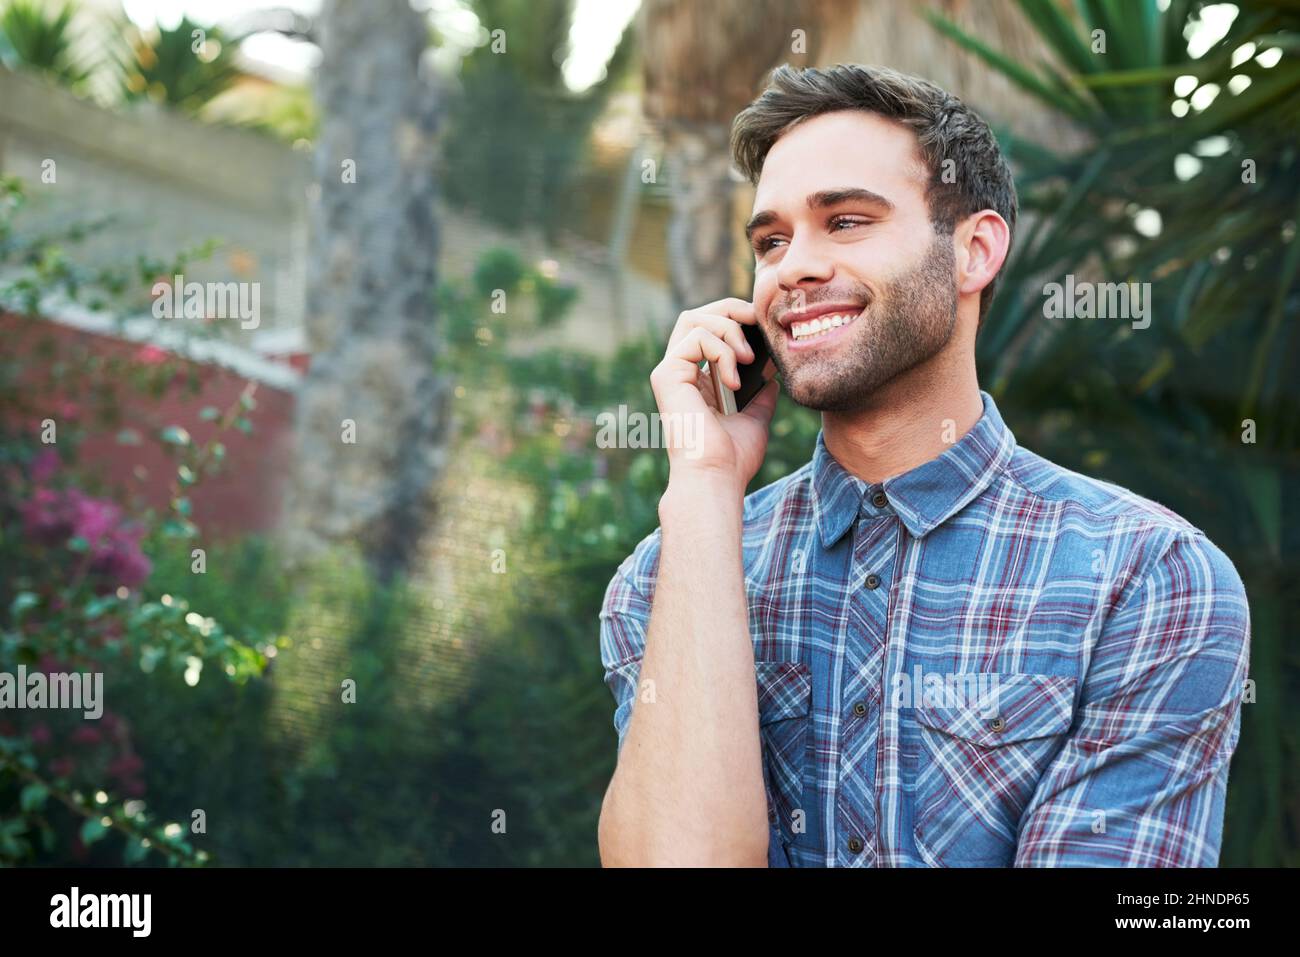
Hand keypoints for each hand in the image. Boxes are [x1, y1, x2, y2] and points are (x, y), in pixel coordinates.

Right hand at [649, 297, 779, 493]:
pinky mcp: (666, 374)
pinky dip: (721, 351)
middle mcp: (679, 372)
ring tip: (747, 358)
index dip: (734, 318)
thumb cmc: (733, 457)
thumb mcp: (755, 417)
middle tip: (756, 322)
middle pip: (696, 314)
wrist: (716, 477)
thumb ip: (760, 393)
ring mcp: (670, 371)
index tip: (763, 327)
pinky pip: (696, 337)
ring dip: (729, 330)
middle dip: (730, 309)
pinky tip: (733, 380)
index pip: (708, 329)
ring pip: (694, 318)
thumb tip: (772, 373)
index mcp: (696, 379)